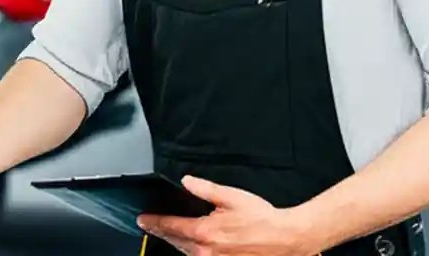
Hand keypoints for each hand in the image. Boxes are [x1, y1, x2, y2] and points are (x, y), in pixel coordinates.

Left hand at [137, 176, 315, 255]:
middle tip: (151, 225)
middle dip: (162, 232)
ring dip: (177, 242)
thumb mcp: (231, 197)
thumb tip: (186, 181)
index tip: (142, 219)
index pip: (170, 227)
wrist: (286, 239)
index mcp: (204, 232)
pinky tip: (195, 244)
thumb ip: (205, 189)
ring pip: (187, 252)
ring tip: (171, 233)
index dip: (153, 222)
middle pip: (175, 242)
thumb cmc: (262, 219)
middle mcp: (206, 252)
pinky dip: (193, 251)